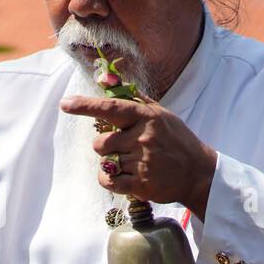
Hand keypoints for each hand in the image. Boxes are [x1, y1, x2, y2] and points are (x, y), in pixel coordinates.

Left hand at [59, 96, 217, 218]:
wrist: (198, 173)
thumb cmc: (176, 140)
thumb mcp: (161, 114)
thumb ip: (133, 98)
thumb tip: (105, 79)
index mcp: (146, 117)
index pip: (110, 108)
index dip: (85, 106)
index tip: (65, 104)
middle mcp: (144, 138)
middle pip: (100, 143)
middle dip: (105, 147)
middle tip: (124, 149)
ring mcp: (143, 162)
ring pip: (105, 163)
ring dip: (112, 165)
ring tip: (132, 164)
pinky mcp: (141, 184)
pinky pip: (108, 181)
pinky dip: (109, 180)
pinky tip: (123, 178)